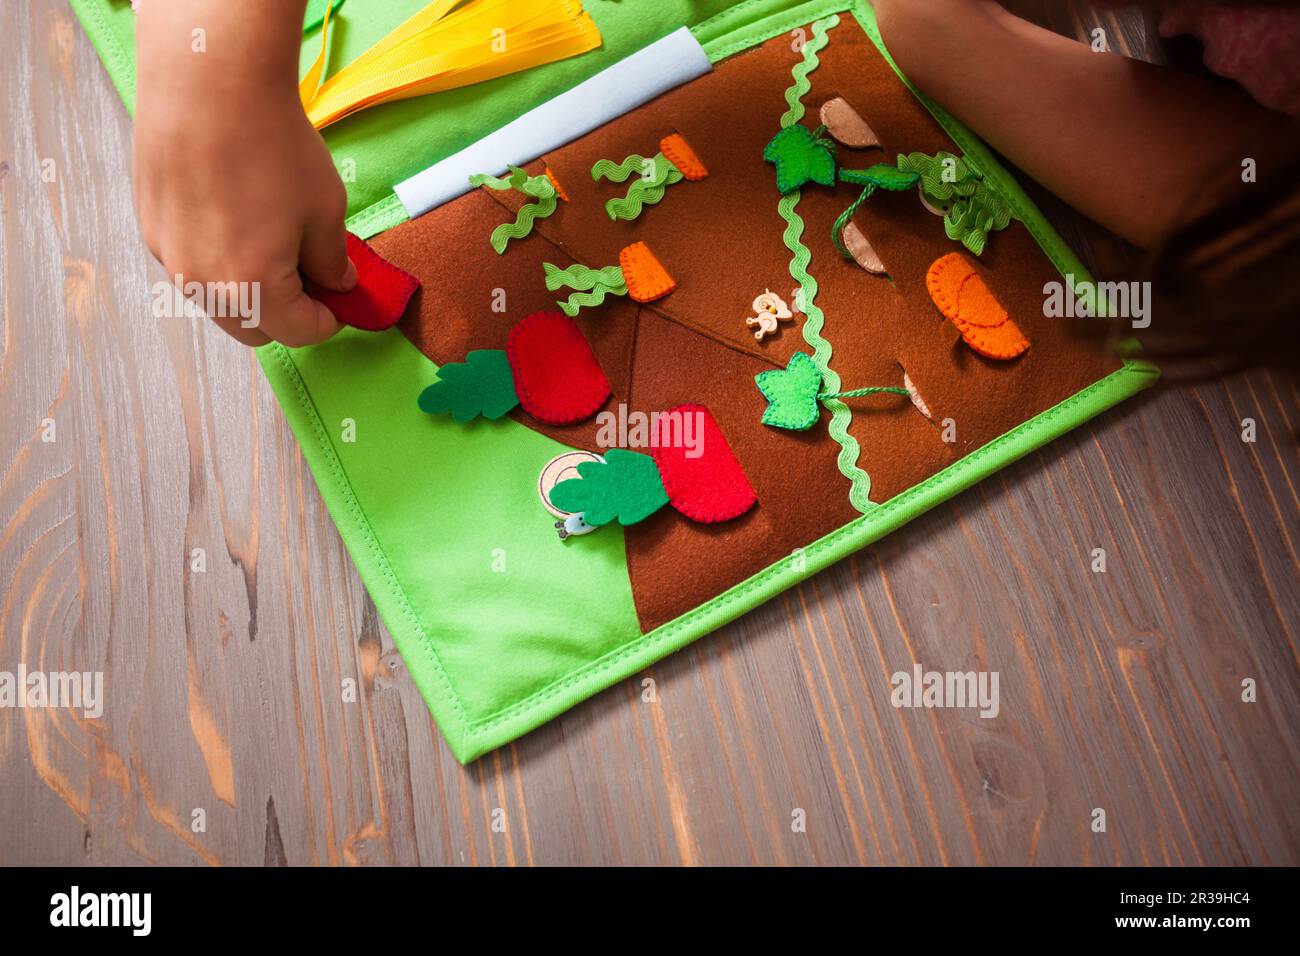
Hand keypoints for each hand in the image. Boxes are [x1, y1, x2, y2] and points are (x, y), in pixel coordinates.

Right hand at [133, 0, 354, 346]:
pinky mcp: (151, 229)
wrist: (209, 85)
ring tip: (274, 244)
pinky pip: (192, 265)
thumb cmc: (273, 146)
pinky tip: (236, 219)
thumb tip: (338, 283)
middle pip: (253, 329)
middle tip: (311, 279)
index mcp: (253, 289)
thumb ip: (333, 260)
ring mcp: (170, 258)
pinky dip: (219, 261)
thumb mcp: (325, 209)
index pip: (298, 332)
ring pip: (218, 302)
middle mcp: (202, 285)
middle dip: (287, 315)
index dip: (327, 320)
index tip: (340, 302)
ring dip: (250, 291)